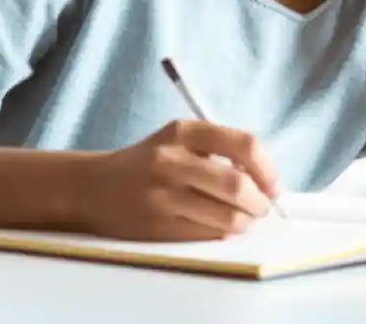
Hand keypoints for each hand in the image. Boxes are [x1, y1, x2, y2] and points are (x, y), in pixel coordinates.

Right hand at [78, 120, 280, 240]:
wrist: (92, 187)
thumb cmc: (149, 163)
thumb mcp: (181, 141)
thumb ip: (221, 151)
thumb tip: (266, 183)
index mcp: (184, 132)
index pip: (245, 144)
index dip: (268, 169)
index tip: (273, 185)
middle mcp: (171, 160)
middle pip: (238, 185)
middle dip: (260, 202)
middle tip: (262, 208)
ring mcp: (161, 194)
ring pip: (226, 216)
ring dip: (245, 222)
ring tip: (243, 220)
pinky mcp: (155, 225)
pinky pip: (205, 234)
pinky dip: (222, 233)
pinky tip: (219, 228)